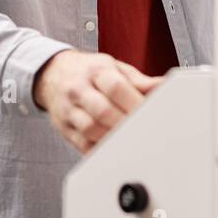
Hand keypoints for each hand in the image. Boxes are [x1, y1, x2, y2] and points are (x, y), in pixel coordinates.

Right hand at [33, 50, 164, 153]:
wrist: (53, 74)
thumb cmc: (90, 72)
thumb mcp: (115, 68)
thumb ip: (139, 81)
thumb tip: (163, 86)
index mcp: (96, 71)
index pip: (116, 87)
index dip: (134, 103)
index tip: (151, 114)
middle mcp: (79, 89)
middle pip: (103, 111)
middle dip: (126, 124)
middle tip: (144, 132)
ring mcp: (68, 110)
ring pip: (90, 130)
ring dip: (114, 138)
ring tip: (132, 141)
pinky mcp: (63, 128)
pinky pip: (82, 144)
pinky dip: (100, 149)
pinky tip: (114, 149)